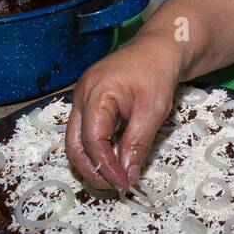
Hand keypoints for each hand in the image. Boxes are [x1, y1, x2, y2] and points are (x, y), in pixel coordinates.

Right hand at [65, 33, 183, 191]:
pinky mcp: (90, 101)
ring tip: (115, 177)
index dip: (106, 166)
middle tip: (114, 186)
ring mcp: (83, 97)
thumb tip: (127, 174)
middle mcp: (82, 95)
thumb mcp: (153, 109)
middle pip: (74, 143)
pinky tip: (114, 159)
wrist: (159, 47)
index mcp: (96, 92)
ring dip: (93, 161)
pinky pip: (86, 130)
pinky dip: (97, 148)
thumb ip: (137, 142)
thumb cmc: (157, 72)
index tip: (123, 184)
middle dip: (92, 169)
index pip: (92, 140)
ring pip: (77, 139)